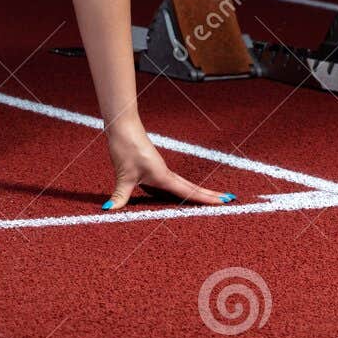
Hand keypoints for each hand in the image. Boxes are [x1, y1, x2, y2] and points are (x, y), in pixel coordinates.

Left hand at [101, 123, 233, 210]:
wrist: (123, 127)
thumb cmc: (126, 147)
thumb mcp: (123, 175)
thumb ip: (120, 195)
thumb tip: (110, 210)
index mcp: (164, 176)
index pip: (189, 191)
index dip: (206, 199)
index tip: (224, 202)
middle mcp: (166, 173)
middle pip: (192, 187)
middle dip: (209, 195)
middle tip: (228, 200)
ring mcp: (160, 170)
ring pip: (183, 185)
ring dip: (197, 192)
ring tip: (211, 199)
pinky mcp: (153, 168)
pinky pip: (171, 184)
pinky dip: (179, 191)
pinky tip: (175, 196)